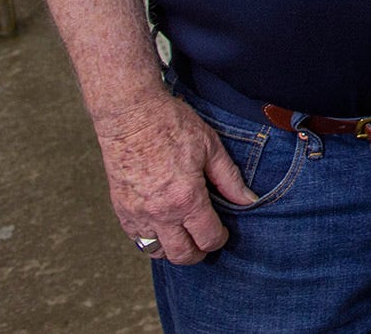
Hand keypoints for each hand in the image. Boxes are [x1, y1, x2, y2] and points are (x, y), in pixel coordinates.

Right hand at [96, 90, 256, 265]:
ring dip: (173, 248)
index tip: (222, 232)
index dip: (220, 239)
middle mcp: (160, 213)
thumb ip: (230, 179)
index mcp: (186, 199)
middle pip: (182, 255)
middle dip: (198, 252)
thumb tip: (249, 200)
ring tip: (183, 233)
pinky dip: (151, 239)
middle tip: (204, 239)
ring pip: (156, 252)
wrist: (131, 115)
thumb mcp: (211, 147)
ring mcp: (137, 214)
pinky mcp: (121, 209)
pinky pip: (136, 239)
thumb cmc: (171, 125)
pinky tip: (161, 225)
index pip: (208, 239)